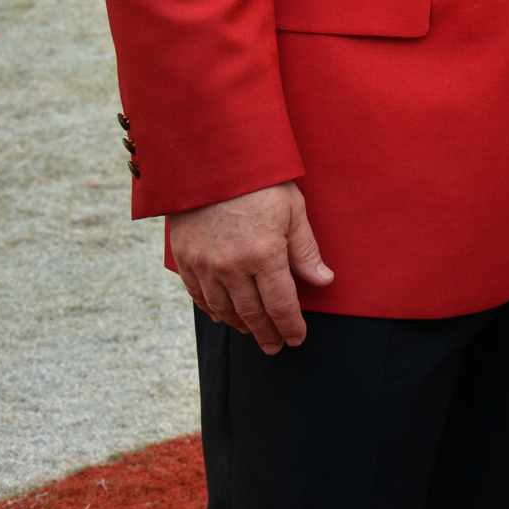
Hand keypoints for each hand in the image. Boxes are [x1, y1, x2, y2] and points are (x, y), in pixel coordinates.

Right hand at [166, 181, 333, 354]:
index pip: (281, 305)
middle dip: (267, 334)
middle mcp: (232, 267)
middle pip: (252, 314)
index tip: (297, 338)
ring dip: (241, 326)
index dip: (291, 326)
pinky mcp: (185, 260)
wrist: (208, 161)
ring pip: (224, 310)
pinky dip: (213, 311)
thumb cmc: (259, 182)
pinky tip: (224, 316)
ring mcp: (205, 266)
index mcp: (264, 255)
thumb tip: (323, 282)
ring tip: (254, 333)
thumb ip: (306, 250)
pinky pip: (199, 296)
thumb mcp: (293, 210)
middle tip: (276, 346)